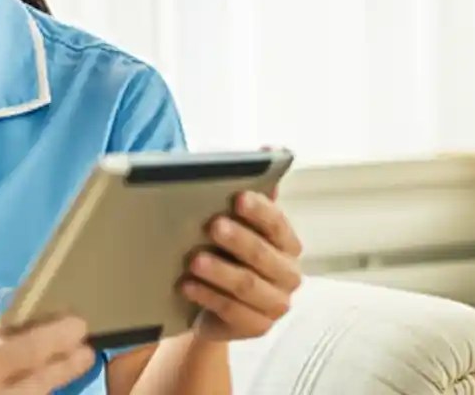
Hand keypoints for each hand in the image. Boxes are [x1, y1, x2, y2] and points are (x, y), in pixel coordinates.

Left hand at [181, 189, 303, 341]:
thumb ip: (251, 192)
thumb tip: (272, 147)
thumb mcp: (234, 222)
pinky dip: (208, 296)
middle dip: (238, 239)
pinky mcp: (257, 327)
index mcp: (286, 242)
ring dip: (220, 271)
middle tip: (213, 225)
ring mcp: (275, 303)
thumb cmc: (224, 254)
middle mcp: (287, 273)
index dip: (259, 210)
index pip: (277, 223)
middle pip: (263, 254)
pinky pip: (232, 311)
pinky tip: (187, 285)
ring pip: (247, 284)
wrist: (210, 304)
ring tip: (195, 259)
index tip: (238, 196)